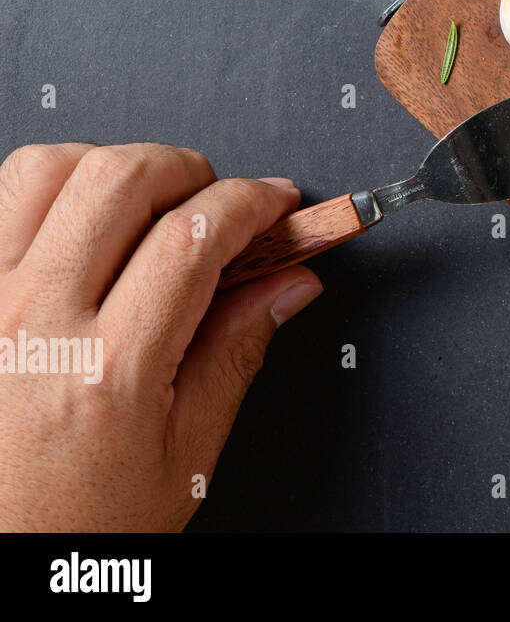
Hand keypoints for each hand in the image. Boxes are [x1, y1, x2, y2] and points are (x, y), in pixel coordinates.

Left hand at [0, 142, 320, 530]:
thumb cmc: (71, 527)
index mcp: (108, 371)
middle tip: (215, 199)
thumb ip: (236, 353)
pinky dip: (43, 193)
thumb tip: (290, 284)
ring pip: (45, 169)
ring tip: (142, 204)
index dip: (251, 202)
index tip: (275, 202)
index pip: (194, 237)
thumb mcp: (182, 456)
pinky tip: (75, 227)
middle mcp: (33, 324)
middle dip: (189, 169)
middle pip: (121, 179)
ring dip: (110, 167)